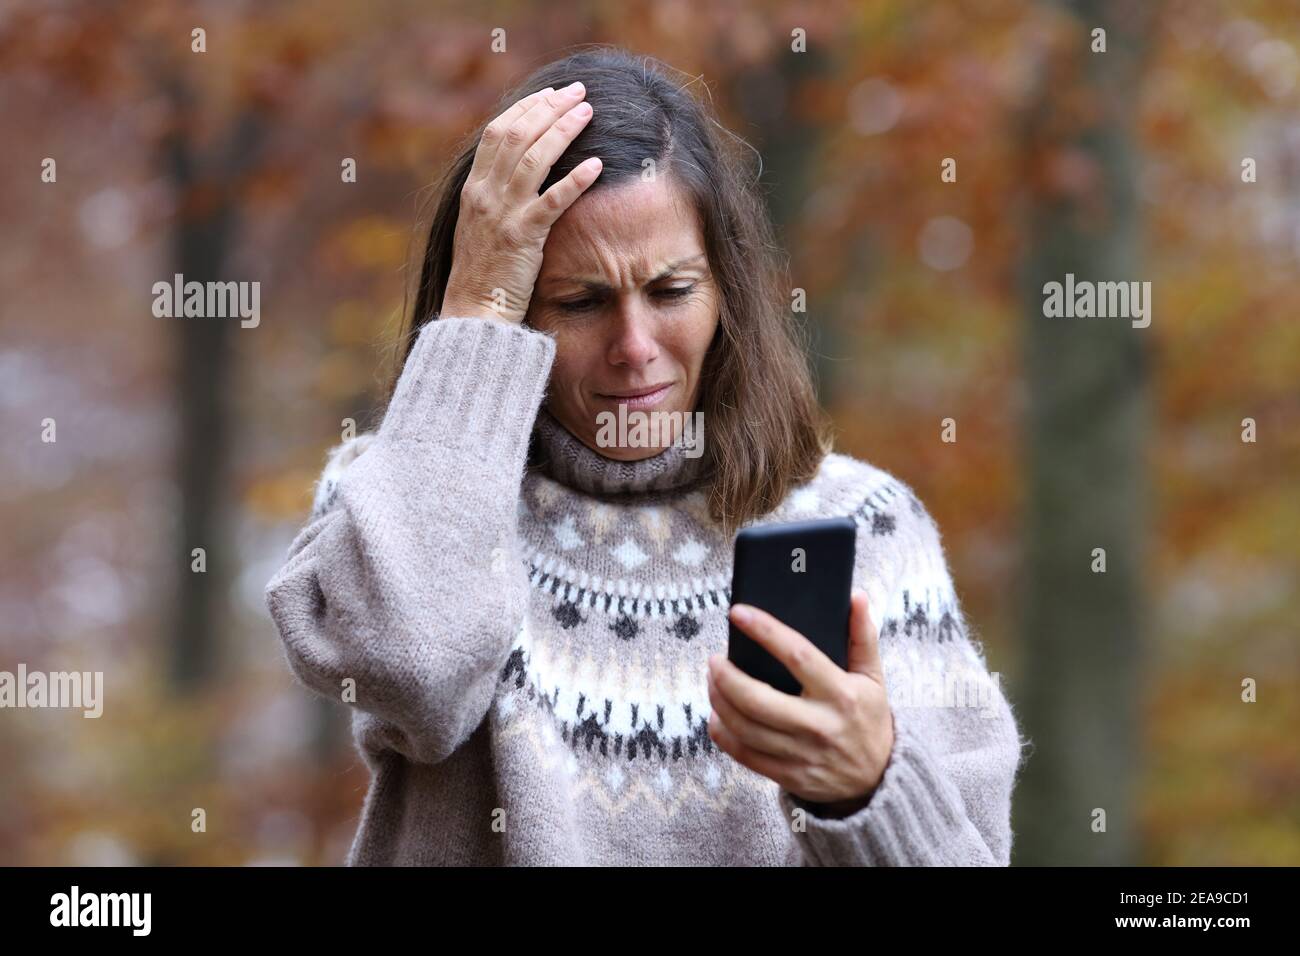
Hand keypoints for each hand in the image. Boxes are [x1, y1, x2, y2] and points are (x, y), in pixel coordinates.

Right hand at [442, 82, 602, 324]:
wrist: (472, 313)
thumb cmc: (483, 275)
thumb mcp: (480, 228)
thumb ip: (495, 198)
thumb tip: (518, 174)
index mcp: (473, 188)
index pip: (497, 131)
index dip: (526, 107)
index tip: (551, 94)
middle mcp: (484, 194)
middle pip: (517, 134)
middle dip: (549, 107)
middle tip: (578, 92)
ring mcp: (501, 214)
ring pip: (533, 158)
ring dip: (563, 131)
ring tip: (589, 113)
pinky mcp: (521, 238)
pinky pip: (552, 201)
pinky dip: (575, 181)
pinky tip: (597, 166)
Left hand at [707, 588, 894, 816]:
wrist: (878, 779)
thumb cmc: (869, 718)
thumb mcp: (873, 678)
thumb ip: (863, 637)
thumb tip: (857, 597)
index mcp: (841, 694)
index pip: (797, 656)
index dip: (765, 631)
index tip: (739, 613)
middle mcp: (819, 725)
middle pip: (758, 699)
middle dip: (726, 676)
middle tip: (714, 659)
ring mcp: (802, 754)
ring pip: (745, 727)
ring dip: (719, 700)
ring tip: (712, 680)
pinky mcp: (789, 775)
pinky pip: (744, 754)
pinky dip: (723, 733)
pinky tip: (717, 715)